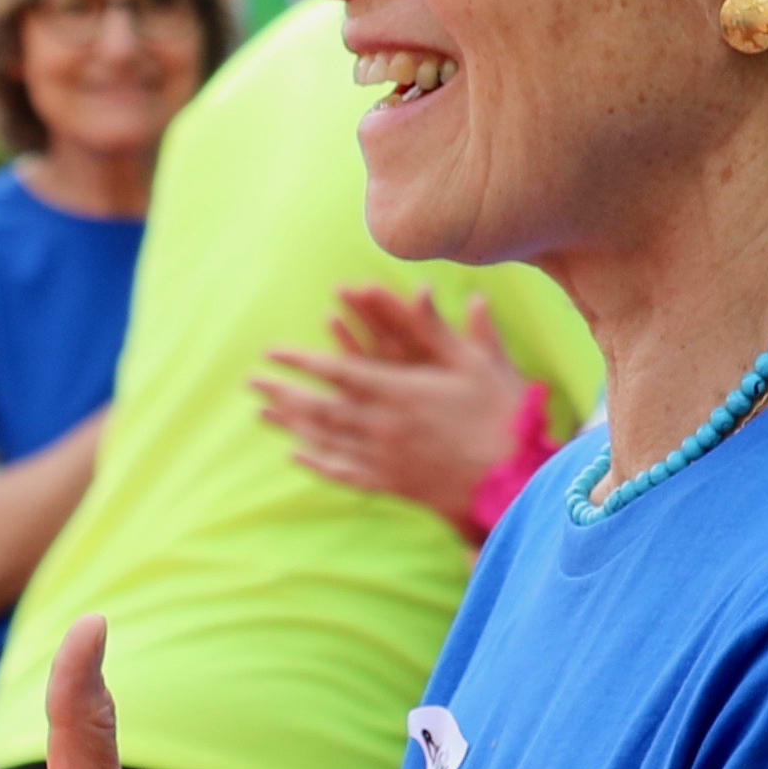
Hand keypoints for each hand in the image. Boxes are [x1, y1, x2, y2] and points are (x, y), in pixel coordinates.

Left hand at [248, 286, 545, 536]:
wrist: (514, 481)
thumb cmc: (503, 415)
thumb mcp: (479, 364)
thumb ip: (446, 329)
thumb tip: (427, 285)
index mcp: (401, 392)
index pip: (338, 372)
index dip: (302, 361)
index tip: (272, 352)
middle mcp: (384, 427)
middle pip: (321, 409)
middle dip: (284, 393)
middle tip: (253, 383)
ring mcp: (385, 458)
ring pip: (326, 441)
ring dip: (291, 425)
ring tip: (264, 414)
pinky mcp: (393, 483)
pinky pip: (345, 473)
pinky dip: (318, 463)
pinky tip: (298, 455)